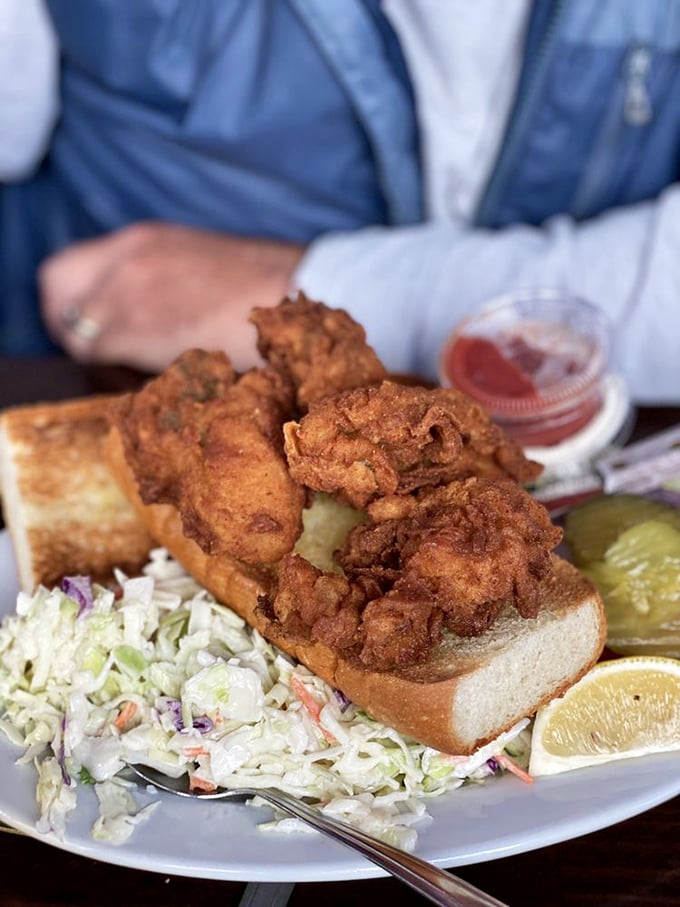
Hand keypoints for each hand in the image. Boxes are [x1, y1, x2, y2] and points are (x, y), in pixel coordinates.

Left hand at [39, 222, 305, 372]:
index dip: (75, 302)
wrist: (299, 293)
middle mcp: (124, 259)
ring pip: (77, 332)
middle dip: (71, 325)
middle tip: (102, 351)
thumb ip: (165, 279)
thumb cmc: (270, 287)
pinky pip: (100, 357)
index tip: (96, 325)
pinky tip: (155, 373)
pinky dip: (119, 371)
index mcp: (143, 240)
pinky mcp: (140, 328)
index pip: (69, 269)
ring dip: (100, 353)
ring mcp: (128, 292)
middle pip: (57, 293)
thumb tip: (152, 310)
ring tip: (140, 365)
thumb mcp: (204, 265)